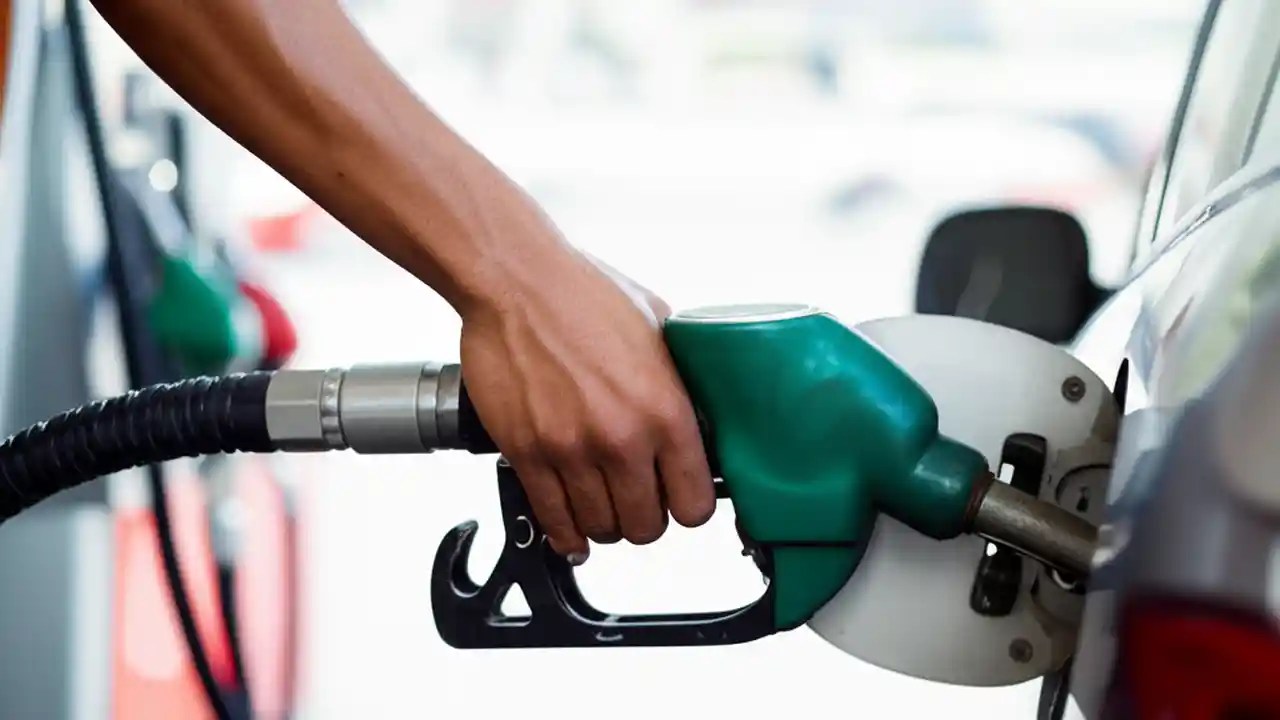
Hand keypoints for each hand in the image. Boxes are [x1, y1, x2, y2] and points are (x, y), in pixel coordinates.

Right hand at [458, 245, 714, 563]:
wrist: (515, 280)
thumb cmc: (584, 293)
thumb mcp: (659, 329)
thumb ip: (679, 378)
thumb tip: (699, 409)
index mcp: (664, 409)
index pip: (695, 504)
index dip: (690, 505)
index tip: (681, 497)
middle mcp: (621, 437)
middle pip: (647, 528)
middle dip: (647, 518)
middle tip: (640, 499)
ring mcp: (570, 450)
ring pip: (601, 529)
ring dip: (606, 523)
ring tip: (604, 503)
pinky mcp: (527, 453)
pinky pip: (553, 519)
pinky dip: (565, 532)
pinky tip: (572, 528)